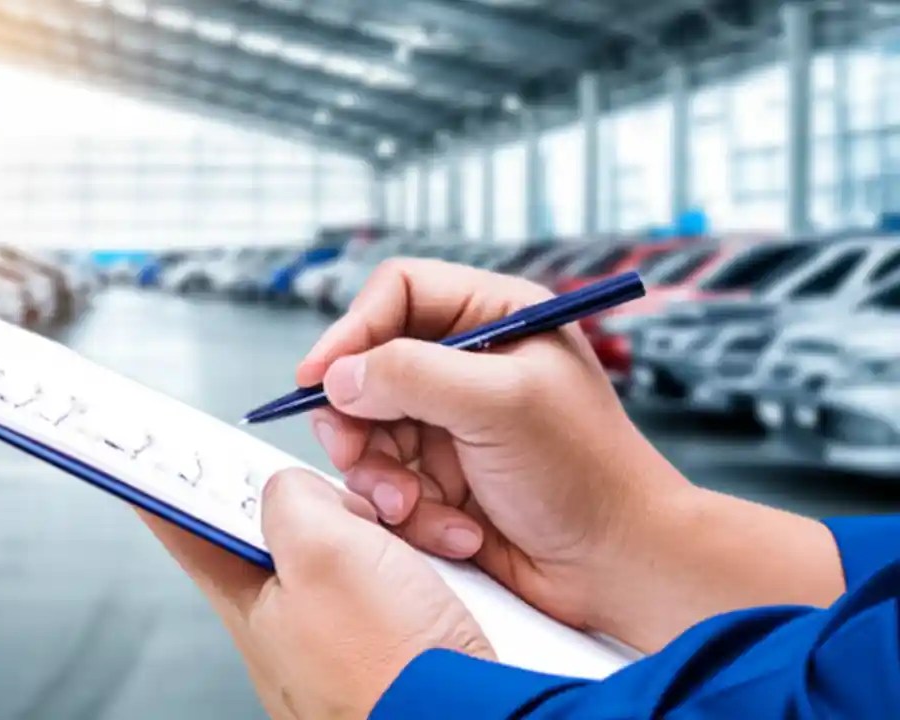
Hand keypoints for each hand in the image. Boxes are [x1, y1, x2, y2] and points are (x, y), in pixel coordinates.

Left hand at [141, 469, 492, 719]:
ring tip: (418, 547)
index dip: (173, 489)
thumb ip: (291, 499)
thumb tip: (295, 488)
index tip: (145, 459)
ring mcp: (348, 638)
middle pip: (290, 530)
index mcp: (251, 607)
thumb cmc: (392, 667)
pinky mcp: (402, 641)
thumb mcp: (323, 549)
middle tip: (356, 504)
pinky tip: (446, 569)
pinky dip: (428, 560)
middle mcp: (292, 629)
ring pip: (358, 549)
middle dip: (328, 504)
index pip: (190, 532)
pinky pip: (408, 577)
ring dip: (391, 532)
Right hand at [300, 259, 843, 650]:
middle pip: (366, 365)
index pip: (396, 293)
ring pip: (365, 430)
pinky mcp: (439, 475)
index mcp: (494, 317)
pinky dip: (409, 511)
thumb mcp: (498, 404)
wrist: (618, 566)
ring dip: (380, 475)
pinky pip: (386, 481)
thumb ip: (410, 374)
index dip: (352, 330)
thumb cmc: (583, 474)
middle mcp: (466, 363)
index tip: (318, 378)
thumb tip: (337, 376)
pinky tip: (456, 530)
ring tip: (411, 505)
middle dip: (355, 418)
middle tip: (353, 453)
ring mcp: (449, 421)